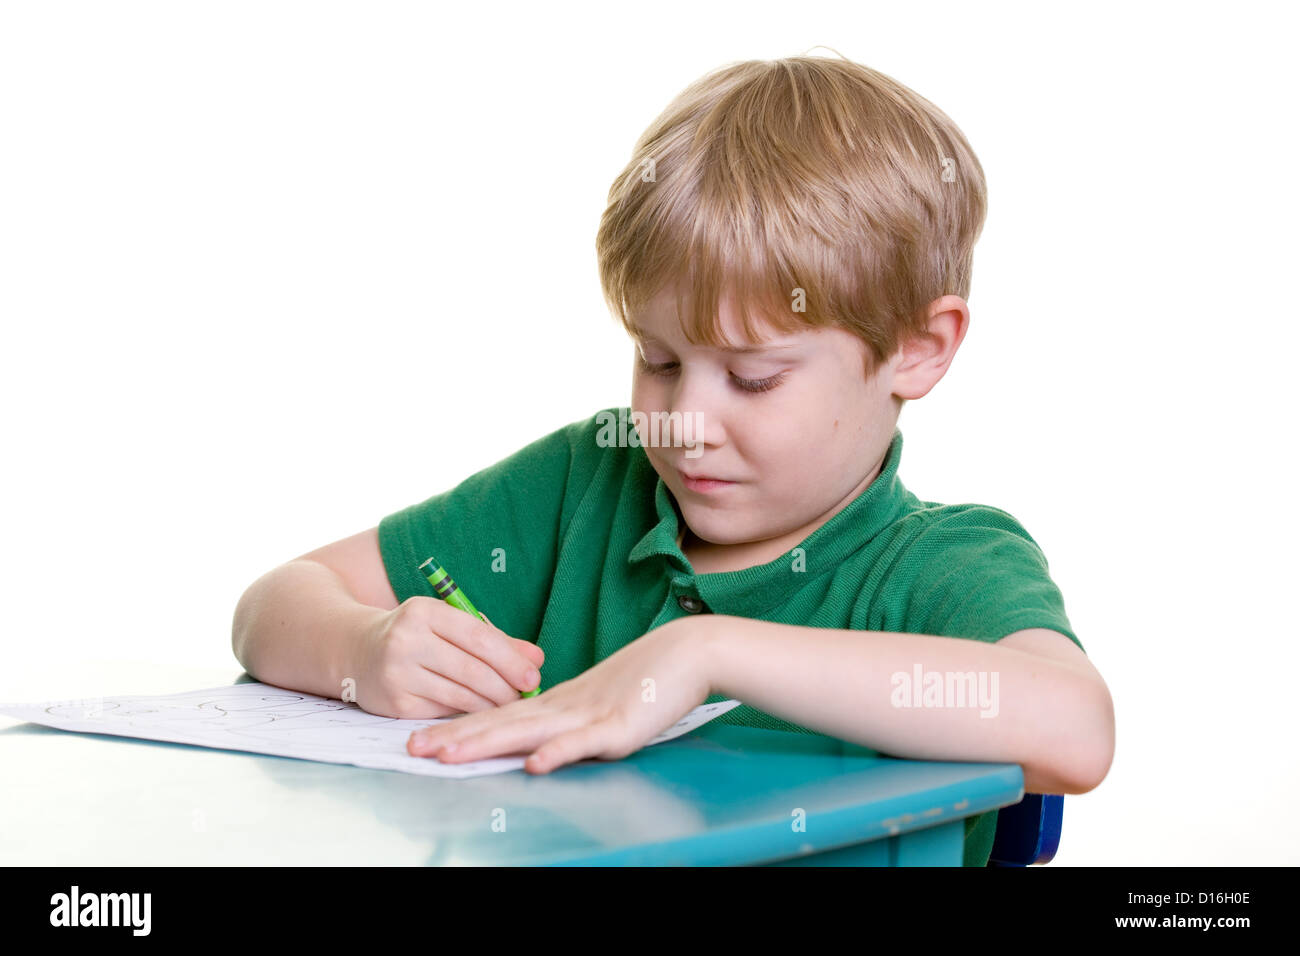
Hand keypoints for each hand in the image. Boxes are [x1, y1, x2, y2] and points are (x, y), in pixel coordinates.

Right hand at [348, 597, 543, 718]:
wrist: (357, 651)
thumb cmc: (416, 635)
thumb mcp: (448, 624)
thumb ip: (493, 639)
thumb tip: (536, 659)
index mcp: (424, 612)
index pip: (478, 636)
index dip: (510, 658)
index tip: (533, 674)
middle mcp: (407, 641)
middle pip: (472, 669)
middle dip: (506, 686)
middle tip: (527, 694)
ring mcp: (399, 673)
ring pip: (460, 694)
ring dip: (492, 704)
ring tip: (509, 704)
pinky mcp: (396, 702)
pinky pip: (443, 710)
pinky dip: (468, 713)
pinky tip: (483, 713)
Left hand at [406, 616, 714, 772]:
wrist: (689, 653)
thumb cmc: (648, 677)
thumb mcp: (599, 702)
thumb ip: (569, 721)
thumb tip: (538, 741)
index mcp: (558, 703)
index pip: (498, 717)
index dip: (458, 729)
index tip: (420, 738)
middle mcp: (564, 708)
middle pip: (500, 724)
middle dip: (454, 737)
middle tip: (411, 749)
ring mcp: (590, 717)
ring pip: (529, 732)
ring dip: (486, 743)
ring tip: (448, 754)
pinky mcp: (620, 728)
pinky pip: (584, 743)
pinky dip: (558, 752)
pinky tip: (534, 763)